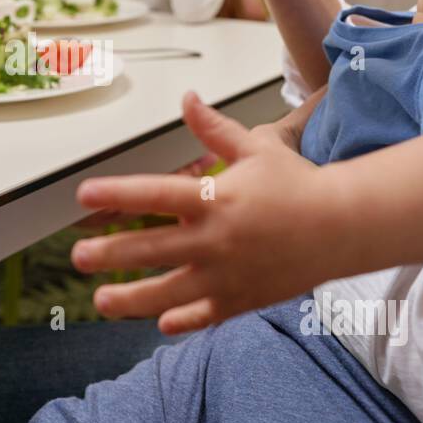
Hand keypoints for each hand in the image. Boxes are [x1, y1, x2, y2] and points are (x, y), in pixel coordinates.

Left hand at [71, 91, 335, 334]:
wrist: (344, 227)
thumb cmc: (298, 185)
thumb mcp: (256, 148)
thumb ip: (214, 129)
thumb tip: (187, 99)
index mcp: (216, 199)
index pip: (156, 195)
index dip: (118, 195)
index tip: (84, 194)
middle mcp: (216, 239)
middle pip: (152, 249)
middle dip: (110, 254)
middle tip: (78, 256)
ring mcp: (228, 274)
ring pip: (170, 292)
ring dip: (131, 299)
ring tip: (101, 300)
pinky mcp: (243, 298)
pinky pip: (206, 315)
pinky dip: (183, 320)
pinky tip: (161, 323)